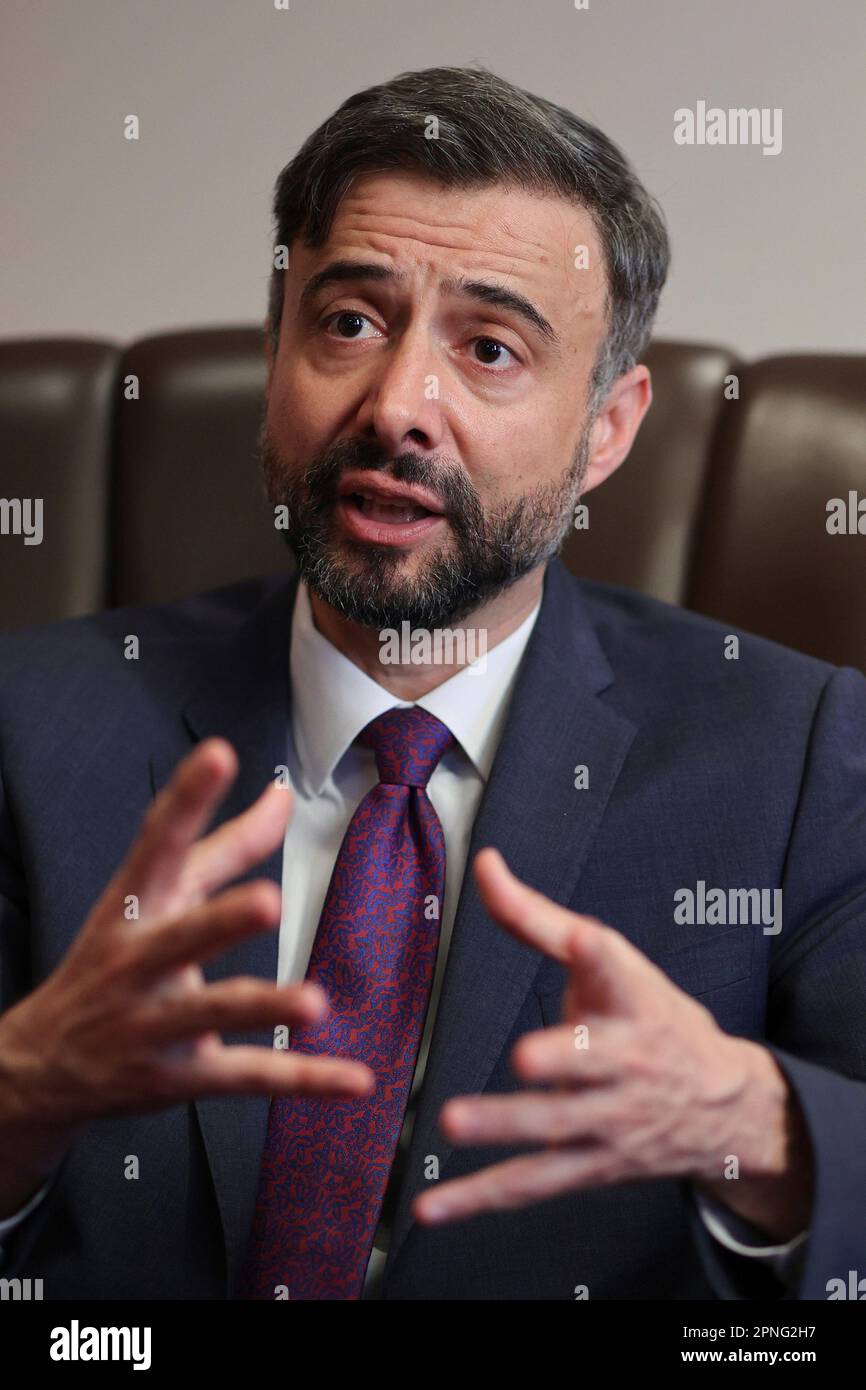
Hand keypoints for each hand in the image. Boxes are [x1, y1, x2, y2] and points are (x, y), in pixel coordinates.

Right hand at [0, 738, 372, 1214]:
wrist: (44, 1062)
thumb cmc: (116, 957)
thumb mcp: (157, 896)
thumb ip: (226, 846)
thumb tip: (281, 795)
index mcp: (136, 905)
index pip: (158, 843)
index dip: (187, 799)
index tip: (217, 756)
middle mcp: (141, 962)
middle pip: (183, 937)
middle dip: (222, 921)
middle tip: (266, 902)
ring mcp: (158, 1022)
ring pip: (214, 1013)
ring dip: (264, 1008)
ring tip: (313, 1003)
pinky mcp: (182, 1075)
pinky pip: (247, 1077)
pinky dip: (303, 1078)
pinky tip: (353, 1078)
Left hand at [413, 848, 811, 1238]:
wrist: (721, 1105)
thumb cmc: (649, 1016)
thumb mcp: (609, 960)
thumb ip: (539, 918)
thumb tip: (486, 864)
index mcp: (633, 1000)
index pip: (620, 970)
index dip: (599, 955)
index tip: (583, 941)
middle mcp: (628, 1062)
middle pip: (594, 1062)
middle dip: (561, 1060)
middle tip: (525, 1058)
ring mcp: (611, 1121)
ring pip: (558, 1128)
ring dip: (508, 1128)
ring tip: (454, 1121)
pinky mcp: (589, 1166)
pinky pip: (532, 1184)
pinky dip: (480, 1199)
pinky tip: (433, 1206)